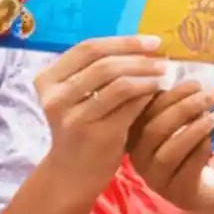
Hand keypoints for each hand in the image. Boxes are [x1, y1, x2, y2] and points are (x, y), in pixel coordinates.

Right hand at [34, 35, 166, 197]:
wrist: (73, 172)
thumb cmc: (83, 125)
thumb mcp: (80, 96)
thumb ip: (99, 71)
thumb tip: (144, 45)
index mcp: (48, 80)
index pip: (88, 48)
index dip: (124, 42)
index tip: (152, 41)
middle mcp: (55, 98)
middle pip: (105, 64)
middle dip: (139, 57)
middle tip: (163, 58)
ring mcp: (74, 117)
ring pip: (119, 84)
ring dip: (147, 75)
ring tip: (165, 73)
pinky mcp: (96, 134)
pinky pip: (130, 106)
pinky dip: (147, 95)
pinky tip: (160, 92)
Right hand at [128, 81, 213, 211]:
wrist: (200, 190)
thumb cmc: (188, 151)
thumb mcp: (178, 126)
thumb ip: (176, 105)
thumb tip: (190, 74)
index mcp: (135, 136)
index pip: (143, 112)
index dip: (168, 94)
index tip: (193, 82)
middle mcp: (140, 158)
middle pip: (154, 130)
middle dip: (183, 108)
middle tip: (207, 96)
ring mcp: (157, 178)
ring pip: (168, 152)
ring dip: (192, 130)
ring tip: (212, 115)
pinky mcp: (179, 191)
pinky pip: (188, 169)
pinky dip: (201, 150)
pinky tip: (212, 139)